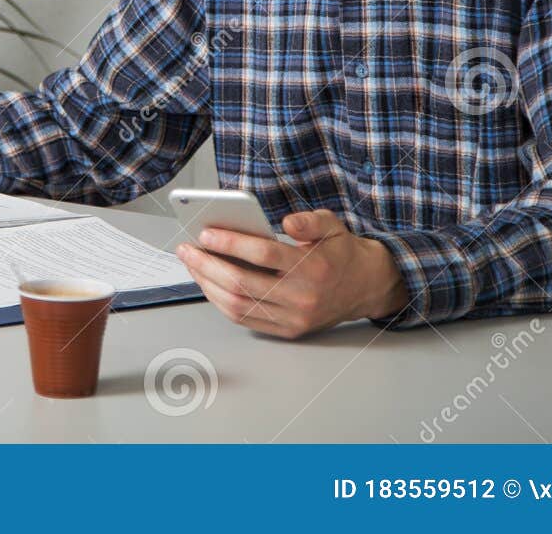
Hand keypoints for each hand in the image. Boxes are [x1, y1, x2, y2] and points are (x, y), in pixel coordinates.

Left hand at [175, 209, 408, 338]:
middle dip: (206, 265)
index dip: (230, 243)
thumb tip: (286, 221)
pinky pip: (244, 319)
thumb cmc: (341, 252)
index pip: (263, 255)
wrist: (365, 286)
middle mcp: (301, 297)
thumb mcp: (332, 224)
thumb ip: (308, 220)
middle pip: (241, 283)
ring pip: (238, 305)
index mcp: (312, 268)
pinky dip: (220, 303)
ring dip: (208, 285)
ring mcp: (293, 318)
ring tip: (192, 265)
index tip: (204, 233)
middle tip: (186, 249)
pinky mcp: (287, 330)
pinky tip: (208, 284)